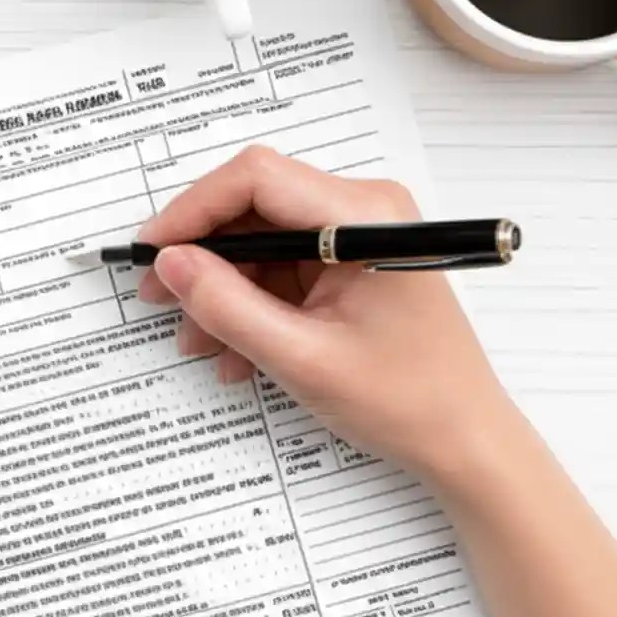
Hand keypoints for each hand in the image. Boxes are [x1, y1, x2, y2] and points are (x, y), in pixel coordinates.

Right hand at [137, 145, 516, 476]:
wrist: (464, 439)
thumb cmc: (405, 400)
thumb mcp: (301, 358)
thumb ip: (228, 306)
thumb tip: (170, 265)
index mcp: (364, 217)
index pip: (256, 178)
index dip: (193, 209)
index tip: (152, 251)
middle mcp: (363, 211)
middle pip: (254, 207)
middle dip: (202, 254)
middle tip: (157, 296)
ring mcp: (356, 236)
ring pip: (261, 242)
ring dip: (222, 290)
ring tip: (198, 341)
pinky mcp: (350, 263)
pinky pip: (281, 269)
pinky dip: (250, 305)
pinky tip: (234, 351)